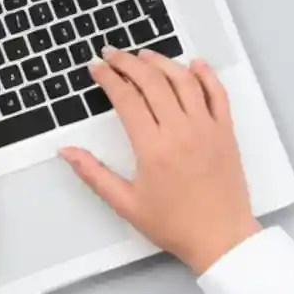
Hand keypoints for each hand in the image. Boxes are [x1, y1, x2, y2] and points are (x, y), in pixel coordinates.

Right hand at [59, 48, 260, 273]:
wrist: (221, 239)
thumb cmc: (173, 224)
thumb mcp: (126, 203)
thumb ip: (94, 174)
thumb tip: (66, 151)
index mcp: (153, 148)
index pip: (126, 99)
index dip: (108, 78)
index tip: (96, 67)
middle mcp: (180, 131)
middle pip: (152, 82)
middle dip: (128, 62)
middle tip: (112, 53)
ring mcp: (207, 128)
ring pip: (184, 80)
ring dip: (162, 62)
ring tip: (144, 54)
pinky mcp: (226, 132)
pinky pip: (218, 94)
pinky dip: (206, 75)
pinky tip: (194, 64)